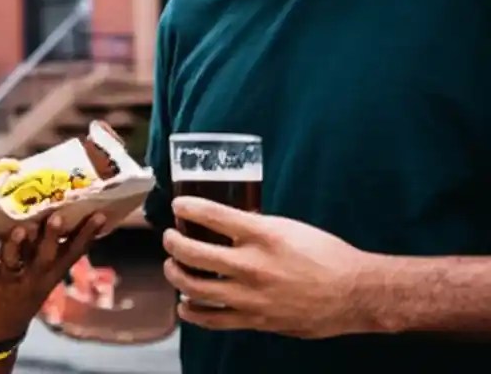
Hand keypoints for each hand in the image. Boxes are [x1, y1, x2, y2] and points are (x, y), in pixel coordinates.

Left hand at [0, 208, 104, 341]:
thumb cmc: (22, 297)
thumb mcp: (44, 282)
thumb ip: (51, 256)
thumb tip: (61, 217)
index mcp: (50, 278)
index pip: (72, 254)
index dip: (87, 235)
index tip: (100, 215)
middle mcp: (31, 279)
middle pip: (45, 257)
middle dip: (52, 238)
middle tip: (59, 217)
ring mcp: (7, 278)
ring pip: (13, 258)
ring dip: (16, 242)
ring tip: (20, 227)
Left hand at [163, 196, 372, 338]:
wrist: (355, 293)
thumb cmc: (326, 255)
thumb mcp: (289, 228)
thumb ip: (255, 226)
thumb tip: (226, 223)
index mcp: (263, 235)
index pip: (211, 214)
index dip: (187, 207)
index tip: (178, 205)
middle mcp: (252, 265)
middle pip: (191, 252)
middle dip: (172, 243)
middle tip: (170, 238)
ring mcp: (251, 296)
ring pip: (194, 287)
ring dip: (175, 274)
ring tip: (173, 267)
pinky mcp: (255, 320)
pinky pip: (212, 319)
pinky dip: (192, 311)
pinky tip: (186, 304)